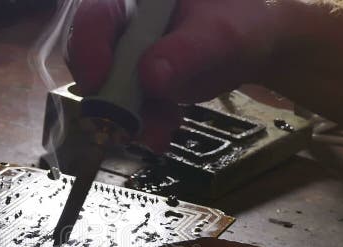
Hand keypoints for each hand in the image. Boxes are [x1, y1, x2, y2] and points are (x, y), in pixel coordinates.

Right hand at [66, 0, 291, 150]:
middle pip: (90, 57)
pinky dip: (143, 125)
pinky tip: (163, 134)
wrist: (255, 47)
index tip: (98, 83)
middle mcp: (123, 23)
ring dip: (129, 118)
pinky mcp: (135, 83)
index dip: (87, 47)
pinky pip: (127, 109)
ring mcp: (127, 55)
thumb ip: (187, 52)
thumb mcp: (220, 36)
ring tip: (159, 132)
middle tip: (123, 122)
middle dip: (108, 95)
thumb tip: (150, 77)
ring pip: (107, 89)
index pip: (95, 15)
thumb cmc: (239, 26)